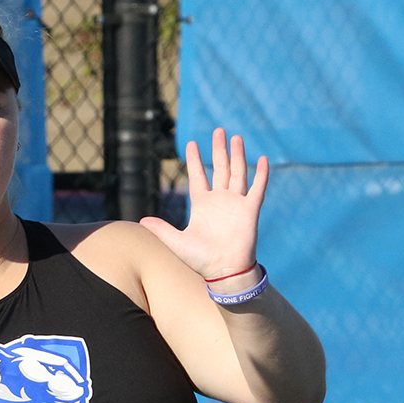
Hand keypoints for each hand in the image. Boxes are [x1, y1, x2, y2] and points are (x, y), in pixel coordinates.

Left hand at [139, 128, 268, 285]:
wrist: (224, 271)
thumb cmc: (200, 260)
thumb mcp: (176, 242)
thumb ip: (161, 230)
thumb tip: (141, 221)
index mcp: (202, 204)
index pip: (198, 175)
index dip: (195, 160)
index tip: (192, 143)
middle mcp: (219, 200)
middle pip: (220, 168)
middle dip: (219, 149)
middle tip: (219, 130)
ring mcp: (236, 204)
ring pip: (238, 173)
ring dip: (238, 155)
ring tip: (236, 137)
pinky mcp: (250, 210)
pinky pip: (257, 188)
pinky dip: (260, 174)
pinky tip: (262, 159)